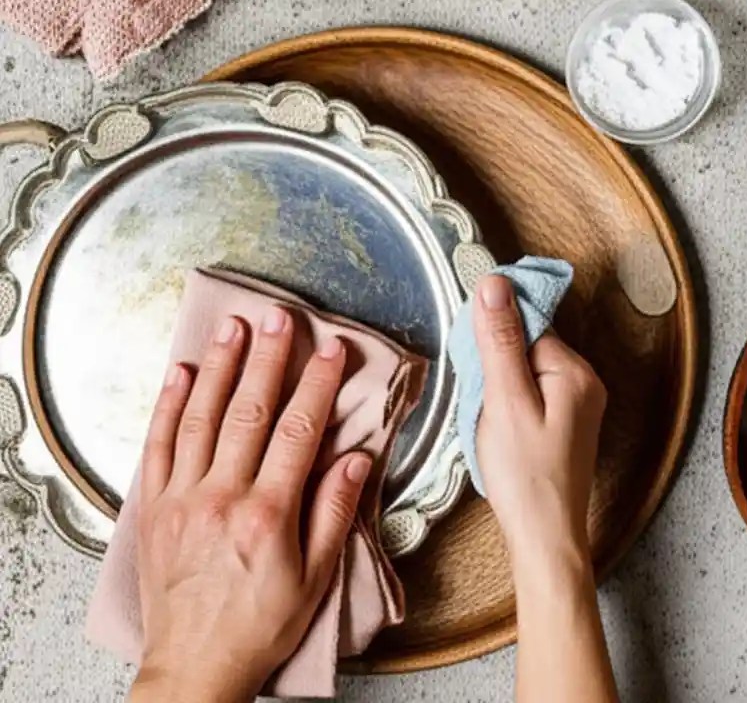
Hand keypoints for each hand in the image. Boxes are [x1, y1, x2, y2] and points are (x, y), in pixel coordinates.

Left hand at [130, 309, 370, 702]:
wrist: (196, 665)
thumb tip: (355, 458)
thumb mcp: (316, 577)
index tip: (330, 349)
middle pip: (247, 411)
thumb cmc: (260, 626)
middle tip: (278, 317)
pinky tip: (179, 373)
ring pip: (200, 418)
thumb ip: (335, 511)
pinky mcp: (154, 509)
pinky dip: (168, 405)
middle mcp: (221, 498)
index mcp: (268, 514)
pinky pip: (157, 445)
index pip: (298, 431)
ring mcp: (181, 499)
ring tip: (232, 327)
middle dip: (267, 358)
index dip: (317, 384)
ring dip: (218, 367)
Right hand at [471, 275, 605, 562]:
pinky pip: (529, 396)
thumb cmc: (525, 475)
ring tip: (491, 425)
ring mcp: (577, 405)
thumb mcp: (505, 401)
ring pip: (524, 373)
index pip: (528, 325)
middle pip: (527, 346)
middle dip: (495, 367)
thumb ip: (499, 342)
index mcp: (576, 371)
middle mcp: (585, 382)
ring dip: (497, 390)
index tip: (476, 369)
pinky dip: (506, 407)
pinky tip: (499, 434)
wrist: (544, 536)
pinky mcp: (564, 426)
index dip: (493, 340)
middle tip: (483, 406)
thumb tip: (495, 283)